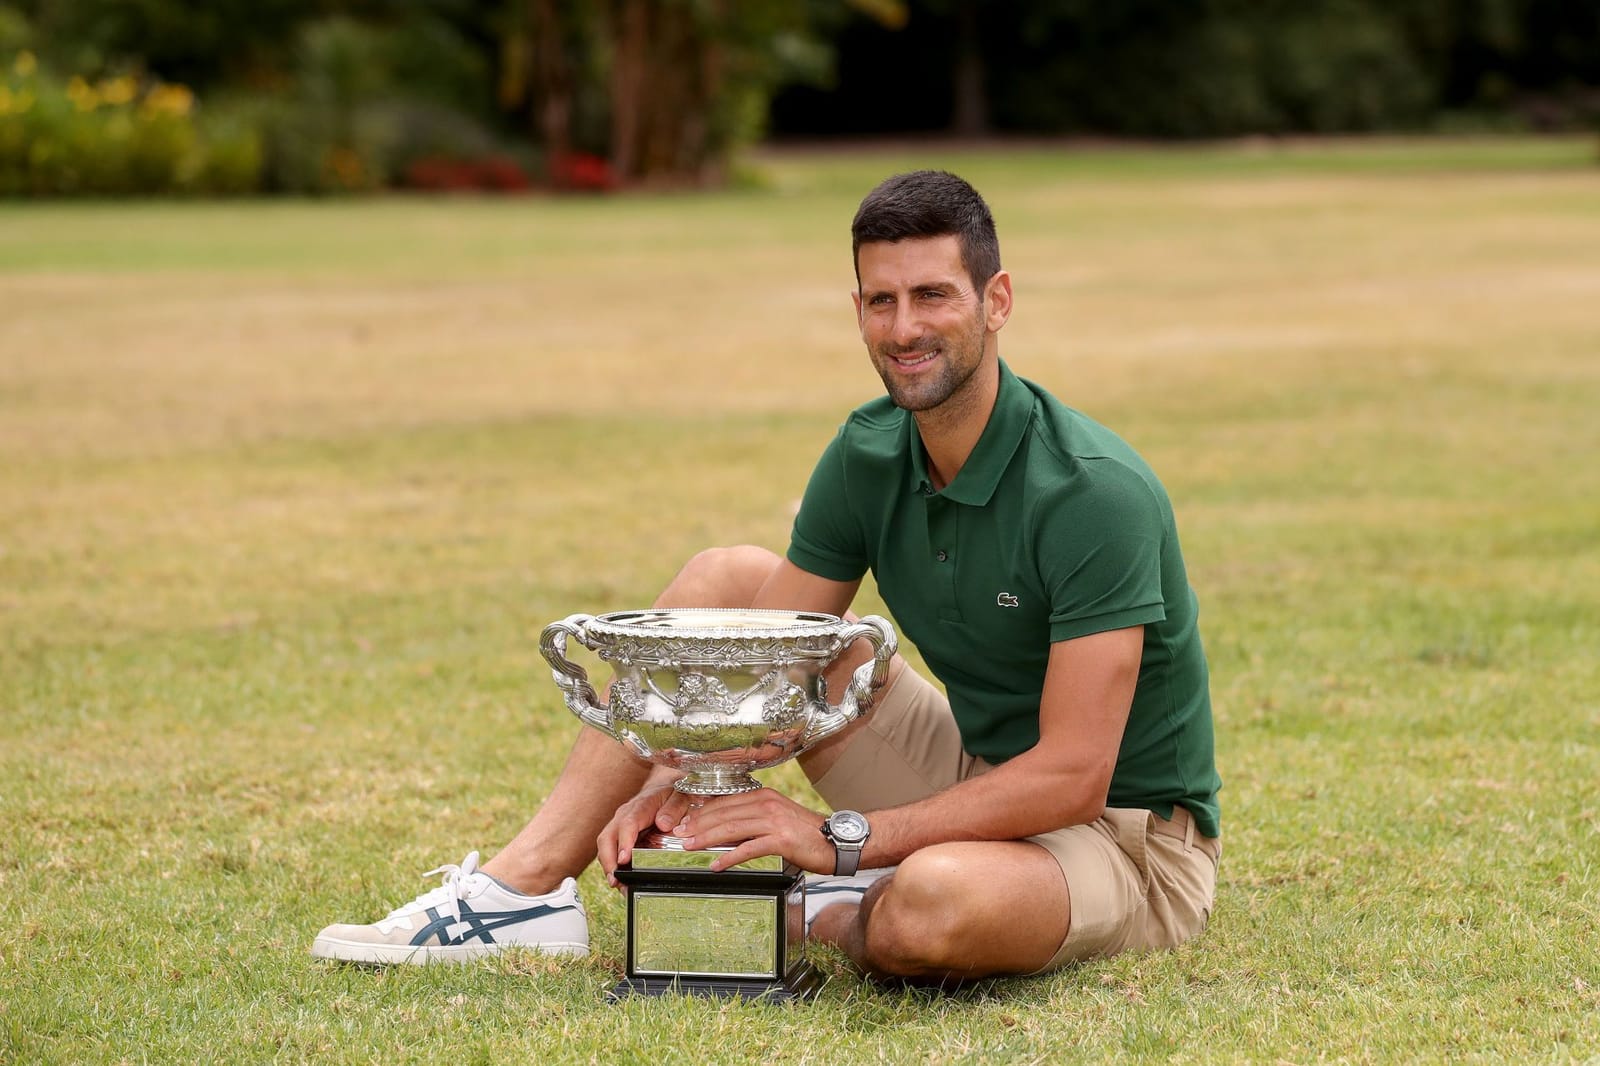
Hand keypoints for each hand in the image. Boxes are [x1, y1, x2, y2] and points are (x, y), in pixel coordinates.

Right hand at [597, 783, 678, 886]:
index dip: (624, 842)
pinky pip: (611, 851)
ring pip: (606, 847)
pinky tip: (621, 881)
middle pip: (607, 838)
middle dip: (608, 861)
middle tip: (615, 880)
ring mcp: (620, 826)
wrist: (665, 790)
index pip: (627, 824)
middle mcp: (624, 816)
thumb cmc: (672, 795)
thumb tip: (663, 824)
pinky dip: (613, 867)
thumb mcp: (680, 797)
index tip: (624, 859)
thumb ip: (674, 809)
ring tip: (619, 886)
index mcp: (640, 806)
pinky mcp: (620, 836)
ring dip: (609, 867)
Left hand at [671, 788, 836, 873]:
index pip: (724, 801)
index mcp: (763, 796)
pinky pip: (749, 848)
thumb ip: (750, 821)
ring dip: (706, 838)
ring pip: (731, 828)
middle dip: (697, 824)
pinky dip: (729, 857)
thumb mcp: (775, 819)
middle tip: (677, 835)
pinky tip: (716, 865)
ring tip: (688, 847)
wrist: (835, 841)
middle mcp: (766, 803)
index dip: (700, 812)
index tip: (683, 822)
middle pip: (723, 813)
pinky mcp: (781, 840)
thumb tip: (722, 831)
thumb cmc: (805, 833)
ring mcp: (774, 820)